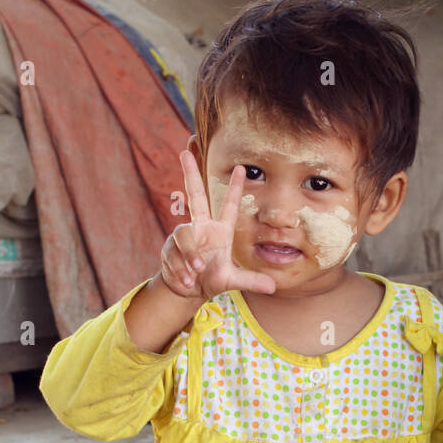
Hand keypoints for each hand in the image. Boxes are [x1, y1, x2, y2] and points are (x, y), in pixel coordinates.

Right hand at [161, 151, 276, 301]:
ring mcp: (185, 235)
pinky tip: (186, 281)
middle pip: (194, 195)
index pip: (228, 206)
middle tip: (183, 152)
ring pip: (184, 237)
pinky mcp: (170, 246)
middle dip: (189, 174)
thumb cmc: (211, 280)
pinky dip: (181, 270)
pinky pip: (174, 254)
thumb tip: (272, 287)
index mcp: (219, 231)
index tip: (241, 167)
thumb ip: (250, 281)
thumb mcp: (231, 281)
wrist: (187, 290)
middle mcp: (202, 227)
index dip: (234, 188)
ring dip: (190, 256)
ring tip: (195, 272)